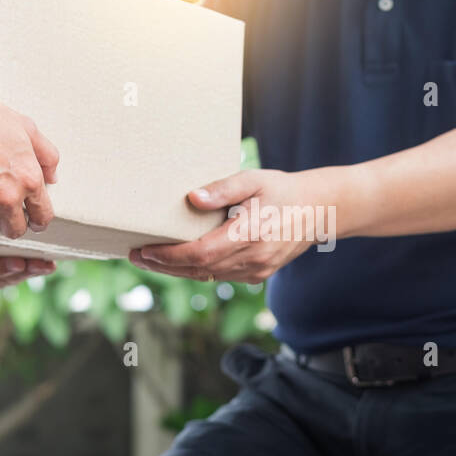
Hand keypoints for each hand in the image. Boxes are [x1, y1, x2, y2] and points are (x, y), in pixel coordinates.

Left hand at [130, 169, 334, 283]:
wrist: (319, 210)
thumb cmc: (283, 189)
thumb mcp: (254, 179)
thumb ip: (222, 189)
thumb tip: (191, 199)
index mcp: (251, 233)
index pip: (200, 253)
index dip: (169, 256)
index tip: (144, 250)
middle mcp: (254, 258)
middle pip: (198, 269)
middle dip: (163, 265)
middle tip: (135, 255)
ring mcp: (257, 270)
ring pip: (207, 276)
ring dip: (177, 270)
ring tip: (150, 259)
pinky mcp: (258, 275)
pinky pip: (220, 276)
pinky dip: (197, 270)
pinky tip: (179, 262)